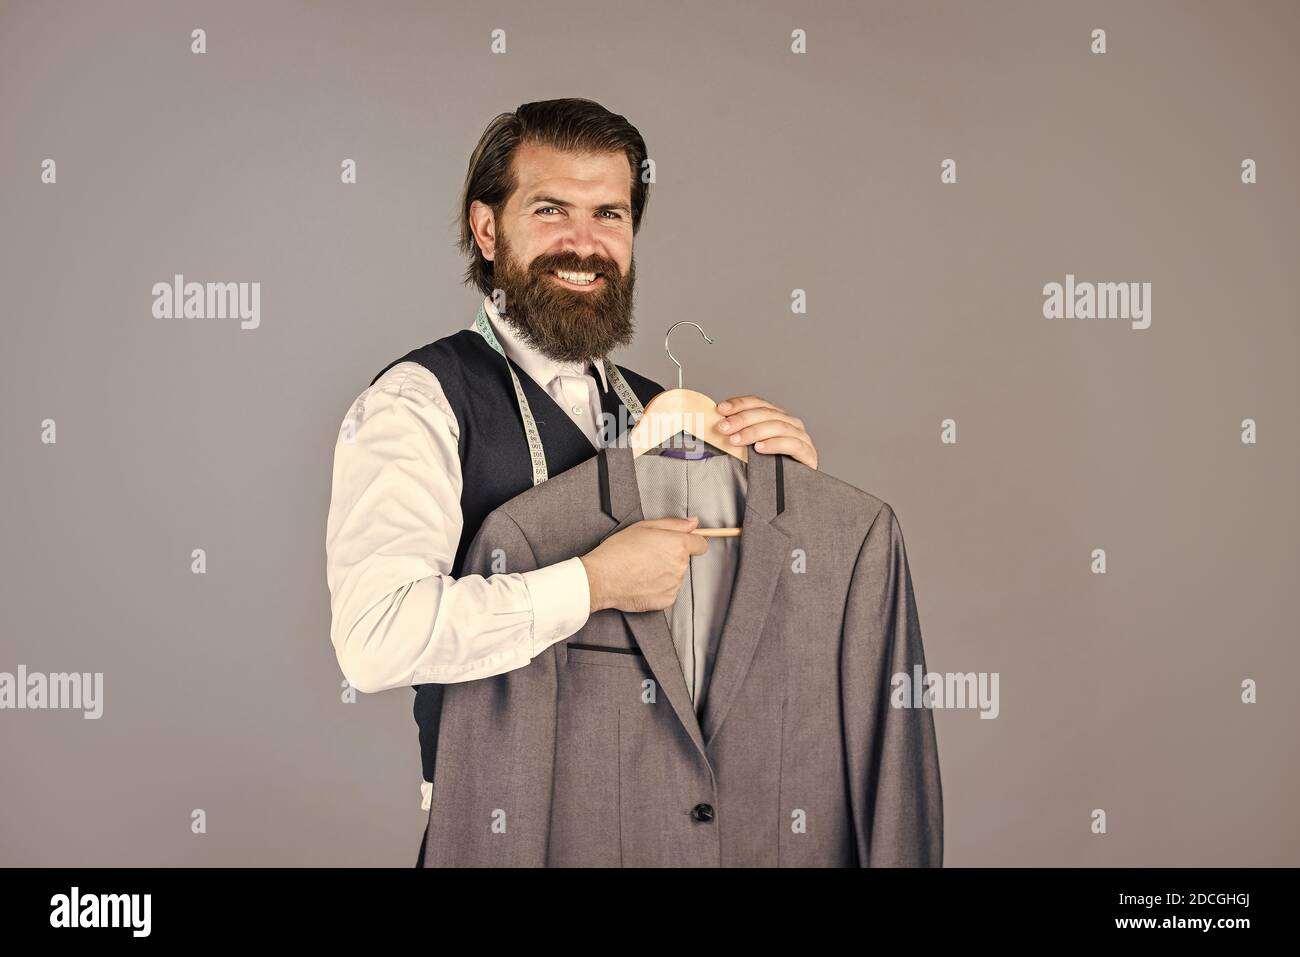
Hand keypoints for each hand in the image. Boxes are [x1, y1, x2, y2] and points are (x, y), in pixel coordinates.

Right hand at [580, 517, 709, 613]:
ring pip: (675, 576)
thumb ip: (673, 524)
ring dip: (664, 573)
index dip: (691, 542)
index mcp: (677, 545)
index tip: (681, 544)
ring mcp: (674, 585)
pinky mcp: (666, 600)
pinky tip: (642, 582)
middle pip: (684, 560)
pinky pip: (668, 592)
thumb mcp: (644, 526)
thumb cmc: (618, 551)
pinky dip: (658, 588)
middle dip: (671, 557)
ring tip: (641, 569)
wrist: (601, 578)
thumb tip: (692, 523)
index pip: (701, 544)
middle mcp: (680, 565)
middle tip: (649, 555)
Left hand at [715, 395, 817, 468]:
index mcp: (777, 417)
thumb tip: (716, 425)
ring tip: (735, 440)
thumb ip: (738, 436)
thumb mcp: (749, 450)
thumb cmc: (767, 470)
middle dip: (741, 419)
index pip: (758, 403)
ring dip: (753, 432)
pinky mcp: (808, 454)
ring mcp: (802, 437)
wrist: (789, 495)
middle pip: (766, 413)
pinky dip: (774, 444)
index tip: (720, 409)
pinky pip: (792, 445)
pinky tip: (759, 448)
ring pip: (778, 426)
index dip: (739, 404)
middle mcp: (791, 423)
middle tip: (723, 428)